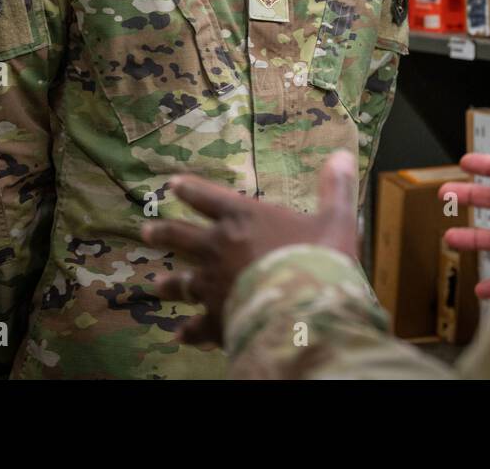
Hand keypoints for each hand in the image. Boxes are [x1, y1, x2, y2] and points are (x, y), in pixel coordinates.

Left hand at [143, 151, 358, 345]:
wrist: (303, 309)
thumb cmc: (319, 258)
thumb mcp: (336, 219)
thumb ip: (336, 188)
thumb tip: (344, 154)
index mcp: (244, 218)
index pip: (209, 198)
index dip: (190, 190)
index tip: (172, 185)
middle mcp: (219, 248)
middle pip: (182, 237)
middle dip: (164, 232)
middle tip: (146, 230)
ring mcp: (213, 285)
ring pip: (182, 282)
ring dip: (169, 282)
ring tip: (155, 283)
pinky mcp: (216, 319)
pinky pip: (197, 325)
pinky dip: (189, 330)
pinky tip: (181, 334)